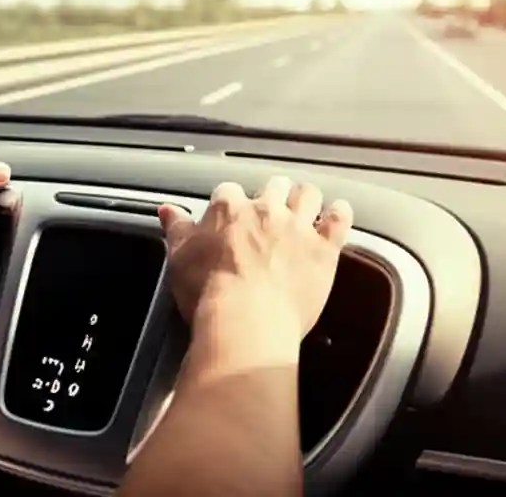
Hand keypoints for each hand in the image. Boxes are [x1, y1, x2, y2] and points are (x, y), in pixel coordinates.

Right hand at [159, 177, 351, 360]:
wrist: (245, 320)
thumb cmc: (208, 292)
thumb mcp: (179, 257)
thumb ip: (177, 229)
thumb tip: (167, 210)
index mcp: (229, 209)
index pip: (229, 192)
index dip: (231, 204)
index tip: (231, 218)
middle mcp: (266, 209)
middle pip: (274, 186)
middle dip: (273, 195)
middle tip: (270, 211)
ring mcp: (298, 226)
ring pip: (308, 194)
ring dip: (306, 198)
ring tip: (305, 207)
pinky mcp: (323, 248)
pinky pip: (339, 218)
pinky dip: (339, 213)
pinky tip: (337, 214)